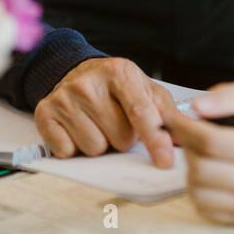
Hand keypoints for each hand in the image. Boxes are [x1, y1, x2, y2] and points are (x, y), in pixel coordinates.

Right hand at [34, 57, 177, 168]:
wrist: (75, 71)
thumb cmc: (116, 86)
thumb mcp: (145, 89)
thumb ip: (167, 113)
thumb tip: (188, 137)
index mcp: (119, 72)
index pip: (141, 113)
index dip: (155, 140)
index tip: (164, 162)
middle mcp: (89, 82)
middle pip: (119, 138)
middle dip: (124, 139)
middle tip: (117, 122)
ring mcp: (64, 97)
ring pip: (94, 148)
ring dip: (100, 144)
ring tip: (97, 125)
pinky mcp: (45, 113)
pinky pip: (67, 151)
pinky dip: (74, 147)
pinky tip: (77, 129)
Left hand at [166, 81, 233, 223]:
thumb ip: (231, 95)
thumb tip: (198, 107)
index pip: (212, 141)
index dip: (186, 127)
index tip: (175, 117)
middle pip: (201, 167)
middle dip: (188, 147)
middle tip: (189, 135)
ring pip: (197, 188)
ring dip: (191, 167)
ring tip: (202, 152)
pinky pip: (202, 206)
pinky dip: (198, 187)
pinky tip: (209, 172)